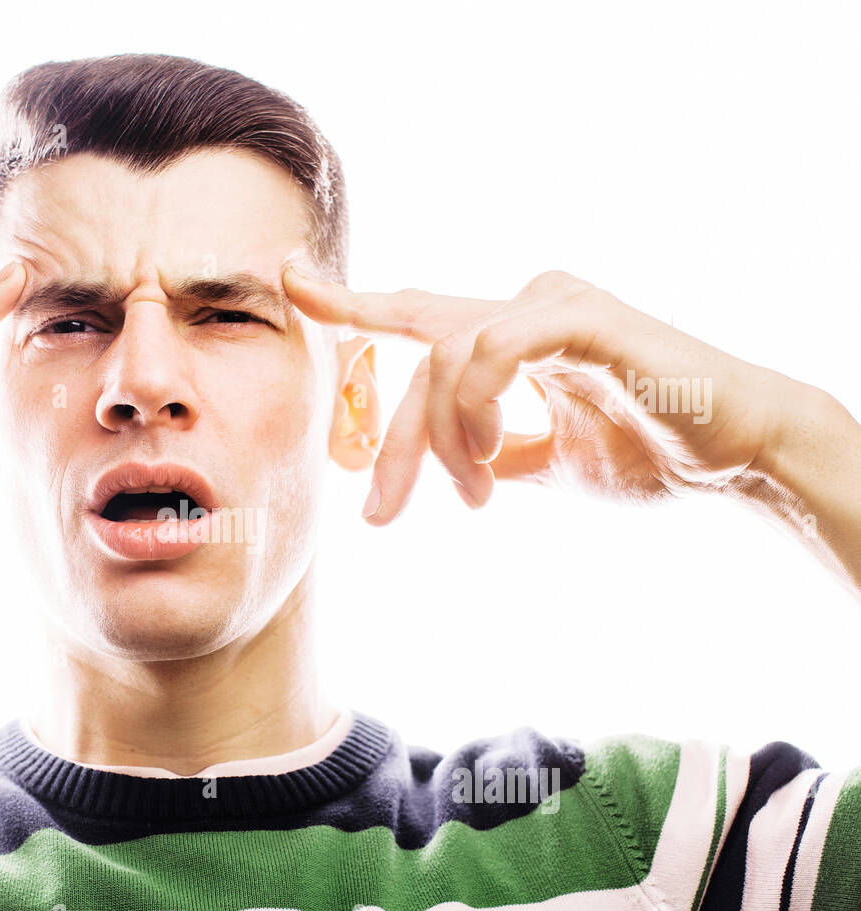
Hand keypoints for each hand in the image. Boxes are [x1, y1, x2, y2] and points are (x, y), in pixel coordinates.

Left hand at [282, 266, 798, 520]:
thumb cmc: (644, 450)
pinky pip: (493, 347)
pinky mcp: (582, 314)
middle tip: (380, 515)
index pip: (412, 313)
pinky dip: (476, 405)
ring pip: (445, 360)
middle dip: (391, 445)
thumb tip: (446, 466)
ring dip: (444, 443)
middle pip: (416, 360)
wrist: (736, 455)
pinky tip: (493, 456)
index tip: (288, 280)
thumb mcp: (539, 462)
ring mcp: (550, 302)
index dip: (348, 299)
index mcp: (506, 335)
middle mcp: (520, 306)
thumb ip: (488, 450)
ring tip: (476, 495)